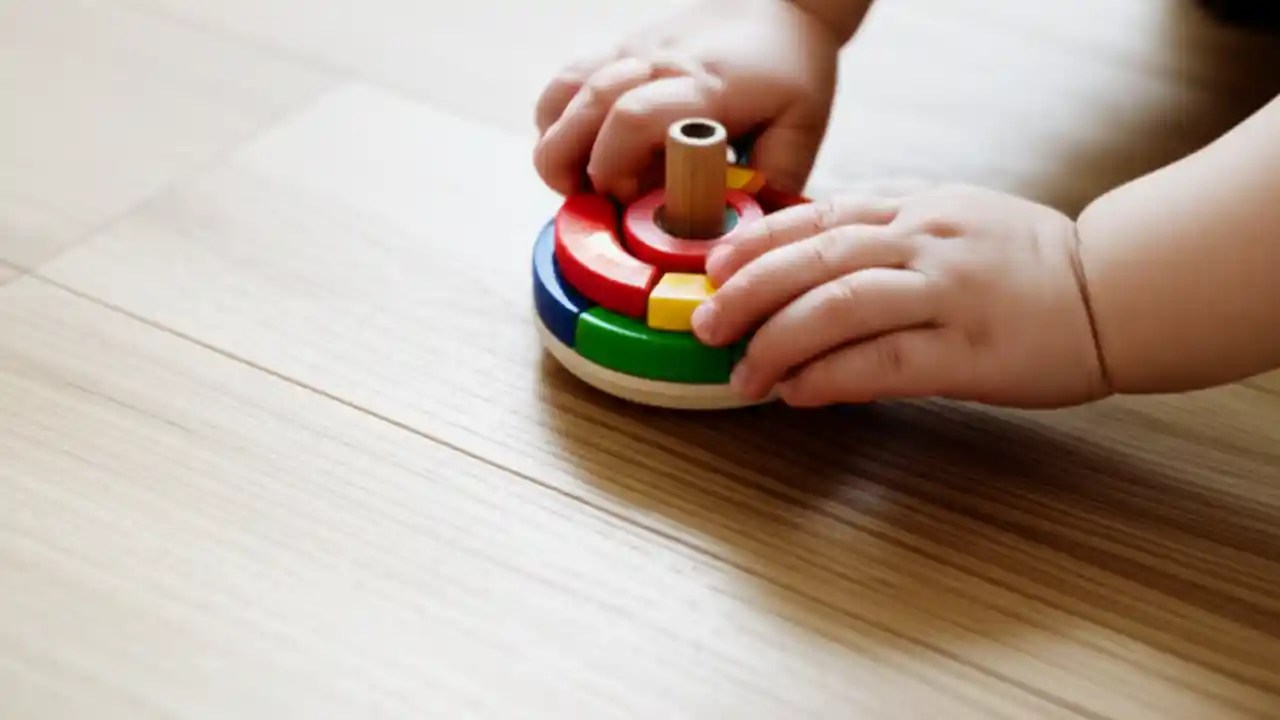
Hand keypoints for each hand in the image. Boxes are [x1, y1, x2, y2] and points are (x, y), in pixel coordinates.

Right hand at [533, 0, 840, 202]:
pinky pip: (564, 82)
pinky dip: (553, 122)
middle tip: (595, 203)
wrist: (779, 4)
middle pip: (588, 105)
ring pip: (565, 91)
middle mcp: (659, 64)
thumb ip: (777, 176)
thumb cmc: (791, 72)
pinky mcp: (616, 50)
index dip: (616, 169)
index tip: (629, 203)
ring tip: (570, 185)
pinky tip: (571, 153)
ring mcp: (631, 52)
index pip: (634, 119)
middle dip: (575, 164)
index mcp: (706, 87)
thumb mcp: (803, 126)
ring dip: (555, 145)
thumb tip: (741, 225)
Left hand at [691, 182, 1112, 407]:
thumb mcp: (952, 217)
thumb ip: (884, 227)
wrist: (1116, 290)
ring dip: (778, 341)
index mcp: (917, 207)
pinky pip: (883, 362)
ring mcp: (949, 294)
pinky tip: (795, 392)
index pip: (818, 217)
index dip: (756, 243)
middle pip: (816, 259)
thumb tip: (802, 259)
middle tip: (706, 323)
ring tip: (742, 372)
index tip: (713, 269)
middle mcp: (926, 241)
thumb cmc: (1026, 262)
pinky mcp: (971, 352)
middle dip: (748, 291)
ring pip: (840, 307)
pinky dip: (829, 377)